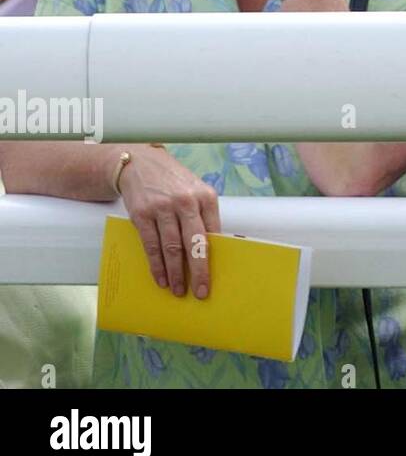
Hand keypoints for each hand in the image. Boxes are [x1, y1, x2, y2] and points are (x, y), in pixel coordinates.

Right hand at [118, 148, 220, 297]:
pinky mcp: (142, 214)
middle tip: (200, 292)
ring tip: (178, 290)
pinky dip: (157, 265)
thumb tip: (213, 248)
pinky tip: (161, 278)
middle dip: (199, 271)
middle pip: (195, 243)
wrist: (140, 163)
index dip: (215, 257)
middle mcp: (186, 201)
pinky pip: (151, 246)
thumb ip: (203, 215)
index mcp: (206, 196)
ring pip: (172, 248)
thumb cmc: (173, 182)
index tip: (217, 277)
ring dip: (176, 273)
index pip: (214, 232)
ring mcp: (163, 208)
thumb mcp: (195, 191)